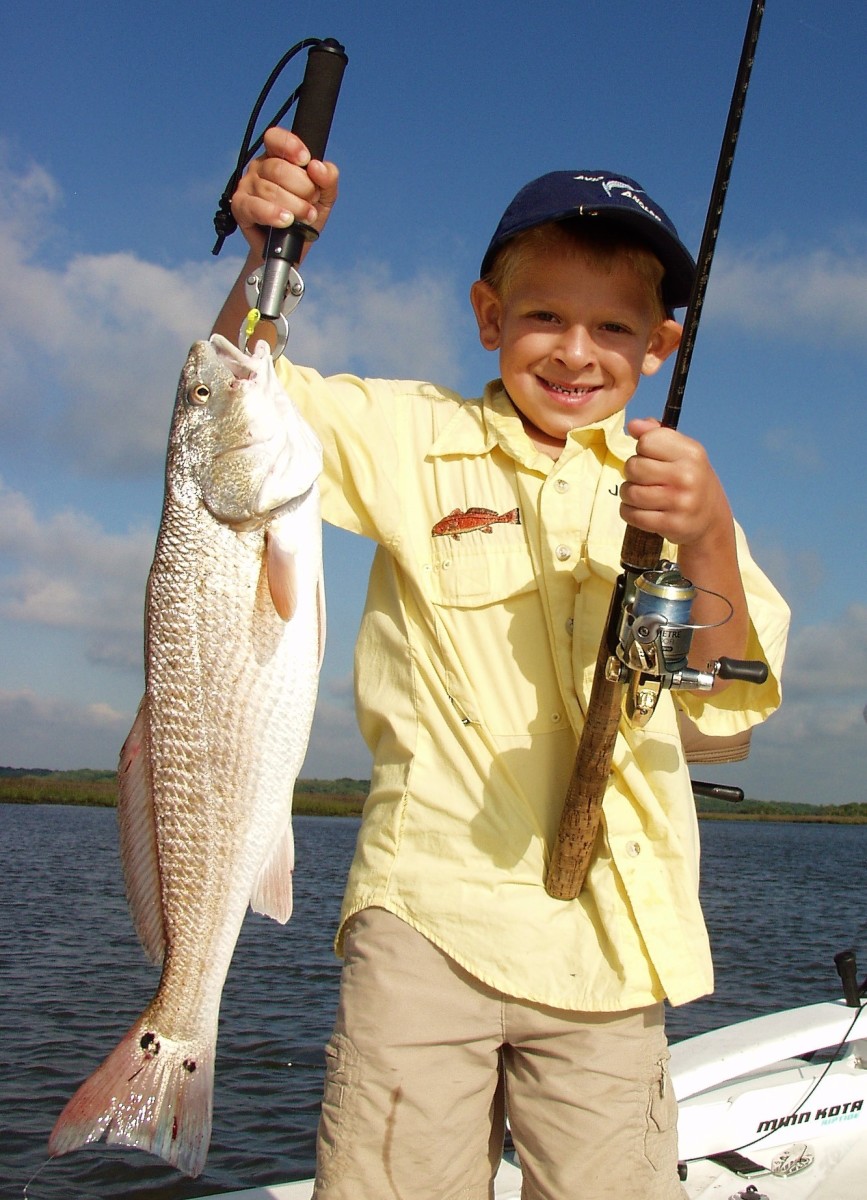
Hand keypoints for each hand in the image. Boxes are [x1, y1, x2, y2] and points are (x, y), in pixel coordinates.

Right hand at [231, 127, 339, 259]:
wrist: (292, 248)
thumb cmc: (305, 217)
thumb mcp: (325, 197)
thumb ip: (328, 179)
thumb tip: (317, 166)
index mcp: (277, 156)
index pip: (276, 138)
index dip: (291, 146)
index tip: (306, 161)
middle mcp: (260, 167)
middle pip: (279, 169)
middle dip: (303, 188)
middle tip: (312, 202)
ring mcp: (248, 186)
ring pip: (270, 190)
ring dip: (295, 206)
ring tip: (306, 217)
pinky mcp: (241, 207)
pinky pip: (254, 207)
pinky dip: (272, 214)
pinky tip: (286, 220)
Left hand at [620, 417, 730, 547]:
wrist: (711, 519)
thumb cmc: (690, 479)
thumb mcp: (682, 452)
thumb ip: (656, 434)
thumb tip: (633, 425)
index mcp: (691, 453)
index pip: (647, 441)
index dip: (643, 449)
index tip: (653, 458)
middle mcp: (688, 476)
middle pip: (633, 466)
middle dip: (633, 473)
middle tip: (645, 479)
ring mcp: (680, 502)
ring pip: (629, 492)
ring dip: (629, 494)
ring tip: (642, 495)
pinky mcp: (671, 525)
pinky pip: (631, 514)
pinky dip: (629, 512)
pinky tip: (640, 510)